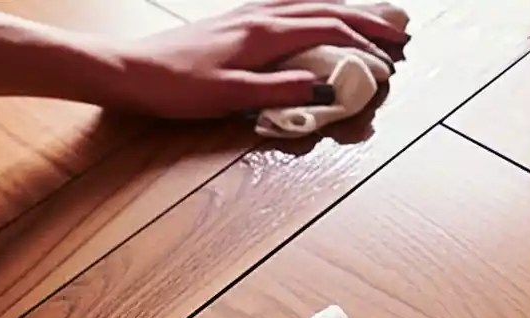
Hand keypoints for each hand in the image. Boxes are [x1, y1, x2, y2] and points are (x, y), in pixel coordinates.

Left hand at [94, 1, 408, 117]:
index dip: (364, 46)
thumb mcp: (229, 97)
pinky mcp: (235, 22)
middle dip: (368, 22)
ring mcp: (247, 16)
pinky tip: (319, 13)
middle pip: (326, 9)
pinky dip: (317, 7)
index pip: (328, 31)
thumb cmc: (174, 86)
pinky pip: (290, 5)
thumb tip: (328, 89)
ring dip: (347, 10)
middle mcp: (259, 16)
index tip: (389, 66)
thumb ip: (280, 91)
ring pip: (310, 2)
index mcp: (264, 33)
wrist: (127, 69)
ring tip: (375, 18)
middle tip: (402, 37)